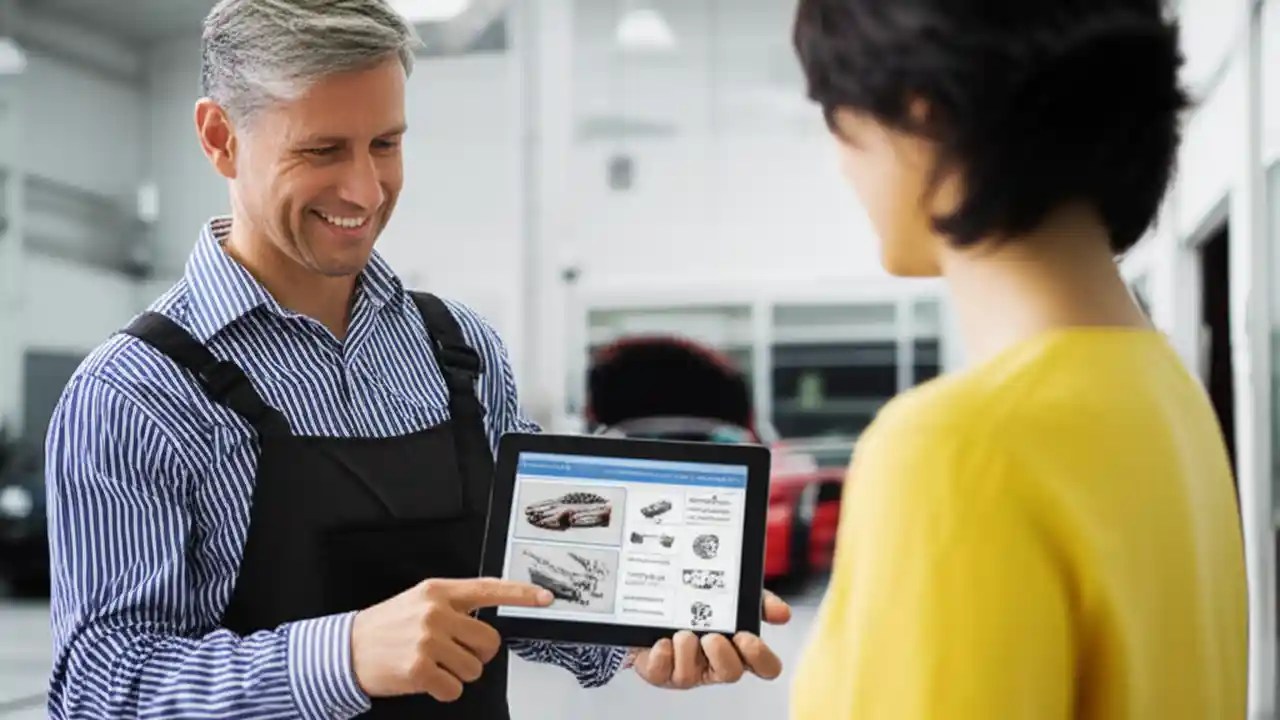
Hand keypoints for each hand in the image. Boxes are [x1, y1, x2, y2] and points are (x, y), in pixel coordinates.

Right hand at [350, 577, 552, 700]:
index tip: (546, 598)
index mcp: (439, 591)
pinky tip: (424, 679)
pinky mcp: (420, 669)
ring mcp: (428, 640)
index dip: (522, 594)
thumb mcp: (419, 602)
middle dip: (477, 653)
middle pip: (490, 641)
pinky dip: (443, 690)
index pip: (489, 588)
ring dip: (457, 673)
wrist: (346, 649)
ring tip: (432, 664)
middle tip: (452, 653)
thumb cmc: (386, 627)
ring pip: (474, 668)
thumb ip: (453, 606)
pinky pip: (454, 688)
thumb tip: (485, 621)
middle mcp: (436, 612)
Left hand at [632, 590, 791, 688]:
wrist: (653, 598)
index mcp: (738, 647)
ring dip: (687, 652)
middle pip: (730, 674)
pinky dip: (662, 656)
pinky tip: (662, 641)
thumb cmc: (699, 602)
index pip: (764, 666)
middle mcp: (714, 663)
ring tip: (682, 633)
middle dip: (722, 655)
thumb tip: (783, 612)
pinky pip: (661, 673)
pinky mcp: (659, 671)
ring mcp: (686, 669)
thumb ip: (758, 600)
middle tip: (712, 636)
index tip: (746, 636)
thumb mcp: (732, 593)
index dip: (760, 658)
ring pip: (691, 676)